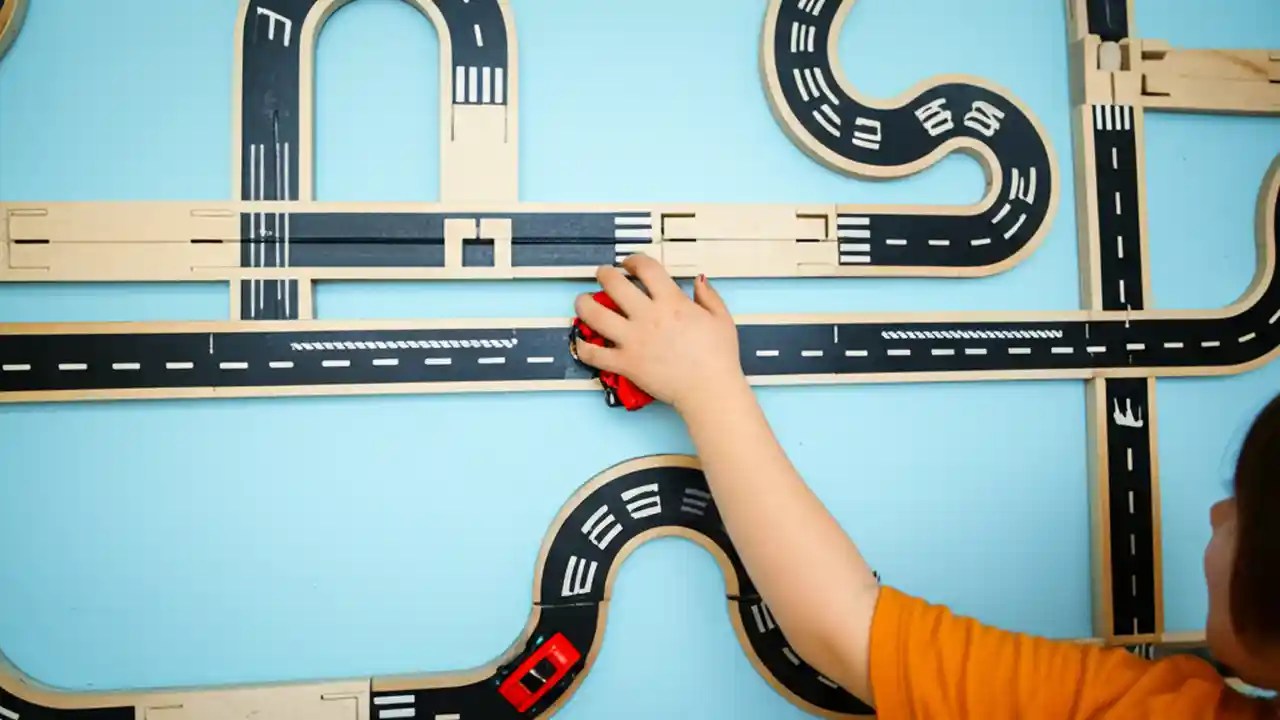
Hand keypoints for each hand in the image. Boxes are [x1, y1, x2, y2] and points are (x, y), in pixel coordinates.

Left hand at [573, 255, 745, 413]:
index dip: (634, 260)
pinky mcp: (625, 364)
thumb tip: (698, 281)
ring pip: (595, 315)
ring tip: (583, 301)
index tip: (630, 263)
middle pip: (614, 284)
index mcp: (671, 303)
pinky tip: (582, 341)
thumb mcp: (721, 318)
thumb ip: (708, 296)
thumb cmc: (718, 358)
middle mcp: (647, 318)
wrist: (709, 390)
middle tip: (603, 275)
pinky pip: (593, 354)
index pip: (645, 268)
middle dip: (604, 274)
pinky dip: (583, 346)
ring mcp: (633, 341)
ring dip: (584, 304)